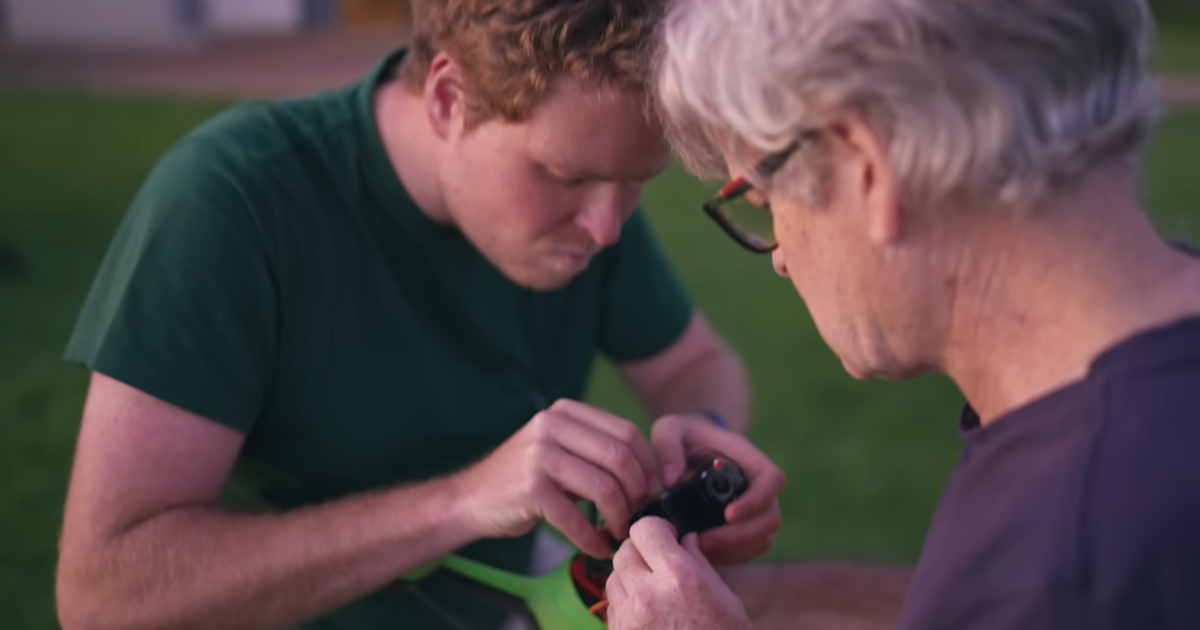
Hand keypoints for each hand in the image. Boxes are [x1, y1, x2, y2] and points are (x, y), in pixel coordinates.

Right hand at [451, 399, 657, 557]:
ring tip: (618, 531)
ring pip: (604, 487)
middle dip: (637, 491)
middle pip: (620, 457)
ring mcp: (539, 455)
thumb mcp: (558, 449)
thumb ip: (595, 450)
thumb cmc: (523, 479)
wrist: (470, 499)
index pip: (626, 432)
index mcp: (565, 412)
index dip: (647, 464)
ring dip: (619, 516)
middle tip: (638, 513)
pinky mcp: (531, 489)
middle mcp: (552, 426)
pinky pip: (577, 518)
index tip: (650, 490)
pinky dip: (592, 538)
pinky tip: (596, 547)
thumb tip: (647, 474)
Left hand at [607, 517, 754, 629]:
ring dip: (629, 578)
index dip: (656, 530)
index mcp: (679, 577)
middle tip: (657, 564)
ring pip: (613, 578)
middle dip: (640, 553)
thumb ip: (697, 561)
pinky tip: (647, 616)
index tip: (665, 537)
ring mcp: (629, 620)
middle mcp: (648, 595)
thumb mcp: (722, 595)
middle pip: (623, 551)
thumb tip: (683, 538)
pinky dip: (624, 605)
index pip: (645, 529)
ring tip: (653, 592)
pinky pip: (612, 607)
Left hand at [651, 414, 784, 563]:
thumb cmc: (682, 435)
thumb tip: (671, 479)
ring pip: (762, 538)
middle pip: (770, 517)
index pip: (771, 479)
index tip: (729, 515)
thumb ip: (667, 446)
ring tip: (698, 551)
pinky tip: (701, 555)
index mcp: (748, 457)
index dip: (757, 500)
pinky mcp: (744, 527)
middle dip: (740, 536)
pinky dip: (729, 556)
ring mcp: (754, 508)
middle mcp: (758, 485)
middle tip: (704, 541)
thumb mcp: (669, 430)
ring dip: (734, 550)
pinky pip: (748, 549)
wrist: (687, 447)